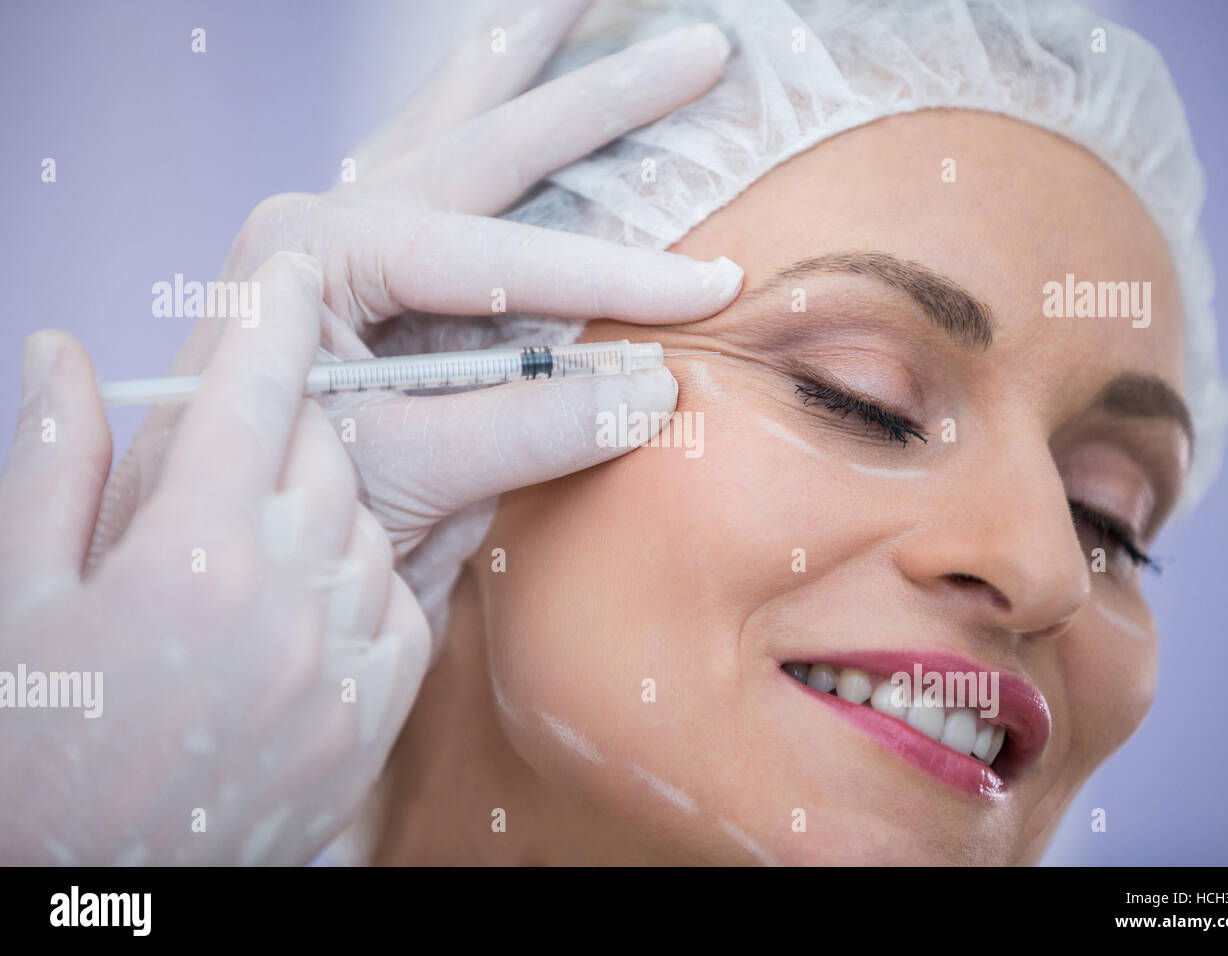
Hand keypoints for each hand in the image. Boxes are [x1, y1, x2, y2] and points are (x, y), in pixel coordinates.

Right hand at [0, 253, 428, 863]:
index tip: (297, 272)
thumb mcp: (17, 594)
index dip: (274, 323)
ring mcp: (342, 660)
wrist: (89, 879)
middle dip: (297, 418)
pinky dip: (365, 575)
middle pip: (328, 450)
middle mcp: (283, 600)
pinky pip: (401, 599)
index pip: (250, 398)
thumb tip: (62, 350)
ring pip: (371, 521)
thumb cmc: (31, 740)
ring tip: (269, 523)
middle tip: (264, 420)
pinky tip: (310, 587)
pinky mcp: (378, 711)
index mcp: (187, 555)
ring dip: (331, 500)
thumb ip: (52, 464)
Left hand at [92, 1, 740, 560]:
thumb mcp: (398, 478)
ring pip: (456, 119)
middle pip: (490, 135)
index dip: (612, 274)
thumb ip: (519, 430)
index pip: (495, 256)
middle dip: (602, 94)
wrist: (218, 531)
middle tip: (704, 49)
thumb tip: (655, 387)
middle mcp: (331, 220)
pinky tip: (514, 81)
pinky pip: (442, 167)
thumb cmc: (279, 506)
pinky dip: (490, 115)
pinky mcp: (368, 267)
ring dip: (530, 60)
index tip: (713, 287)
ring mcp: (348, 233)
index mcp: (320, 255)